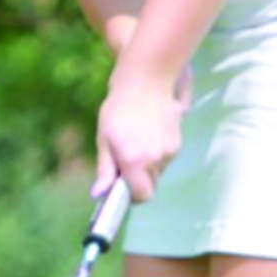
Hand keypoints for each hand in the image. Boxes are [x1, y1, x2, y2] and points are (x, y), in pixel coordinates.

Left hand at [92, 66, 193, 202]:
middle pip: (150, 186)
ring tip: (137, 138)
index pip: (141, 196)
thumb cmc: (119, 108)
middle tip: (126, 158)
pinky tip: (149, 131)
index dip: (132, 196)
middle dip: (139, 179)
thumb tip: (98, 194)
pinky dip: (157, 152)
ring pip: (158, 170)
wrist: (147, 80)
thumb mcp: (105, 138)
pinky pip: (165, 157)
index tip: (122, 186)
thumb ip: (105, 169)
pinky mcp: (178, 142)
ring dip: (148, 164)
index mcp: (134, 162)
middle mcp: (155, 161)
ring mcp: (169, 152)